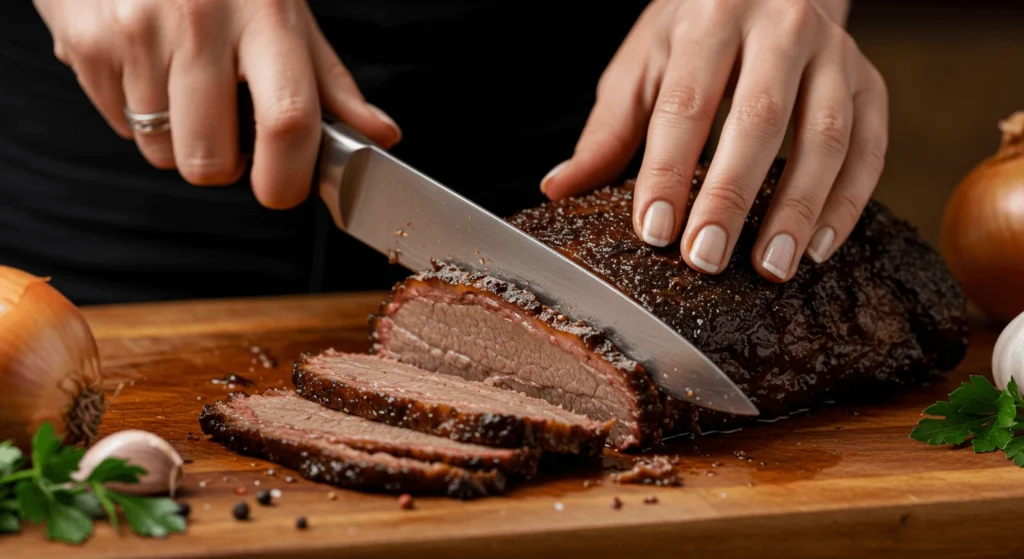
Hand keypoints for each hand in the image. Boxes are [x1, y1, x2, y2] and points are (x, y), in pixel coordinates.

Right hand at [32, 0, 401, 208]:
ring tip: (185, 86)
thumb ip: (330, 85)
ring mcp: (137, 31)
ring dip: (178, 139)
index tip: (282, 188)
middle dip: (223, 164)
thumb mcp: (287, 16)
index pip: (288, 120)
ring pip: (162, 153)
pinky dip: (138, 113)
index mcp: (266, 16)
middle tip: (227, 127)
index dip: (286, 176)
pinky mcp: (87, 42)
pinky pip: (120, 126)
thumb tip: (381, 137)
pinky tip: (149, 68)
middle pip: (210, 161)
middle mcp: (200, 22)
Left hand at [541, 0, 887, 281]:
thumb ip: (608, 130)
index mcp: (710, 19)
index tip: (655, 231)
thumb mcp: (644, 64)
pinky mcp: (871, 82)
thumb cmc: (695, 29)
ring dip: (799, 209)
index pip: (686, 105)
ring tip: (770, 268)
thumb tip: (559, 188)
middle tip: (706, 258)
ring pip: (826, 137)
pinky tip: (816, 247)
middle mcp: (780, 28)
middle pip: (758, 121)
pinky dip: (848, 202)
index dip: (669, 171)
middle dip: (730, 197)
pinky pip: (871, 147)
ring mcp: (835, 54)